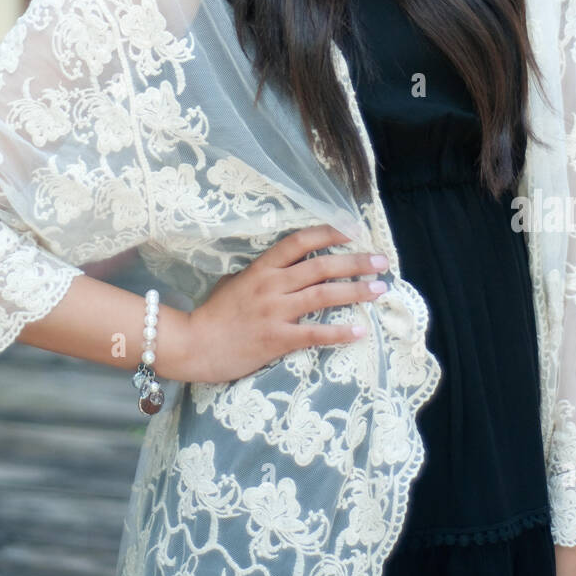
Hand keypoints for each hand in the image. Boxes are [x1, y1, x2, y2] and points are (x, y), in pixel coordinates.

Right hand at [186, 224, 388, 382]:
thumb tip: (284, 267)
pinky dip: (340, 332)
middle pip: (320, 266)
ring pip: (322, 295)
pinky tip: (360, 330)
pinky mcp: (276, 339)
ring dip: (355, 290)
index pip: (299, 241)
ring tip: (379, 289)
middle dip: (355, 262)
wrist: (193, 344)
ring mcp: (274, 311)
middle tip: (382, 261)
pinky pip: (314, 334)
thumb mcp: (235, 282)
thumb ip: (261, 274)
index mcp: (262, 268)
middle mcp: (271, 285)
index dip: (328, 233)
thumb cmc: (214, 314)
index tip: (353, 230)